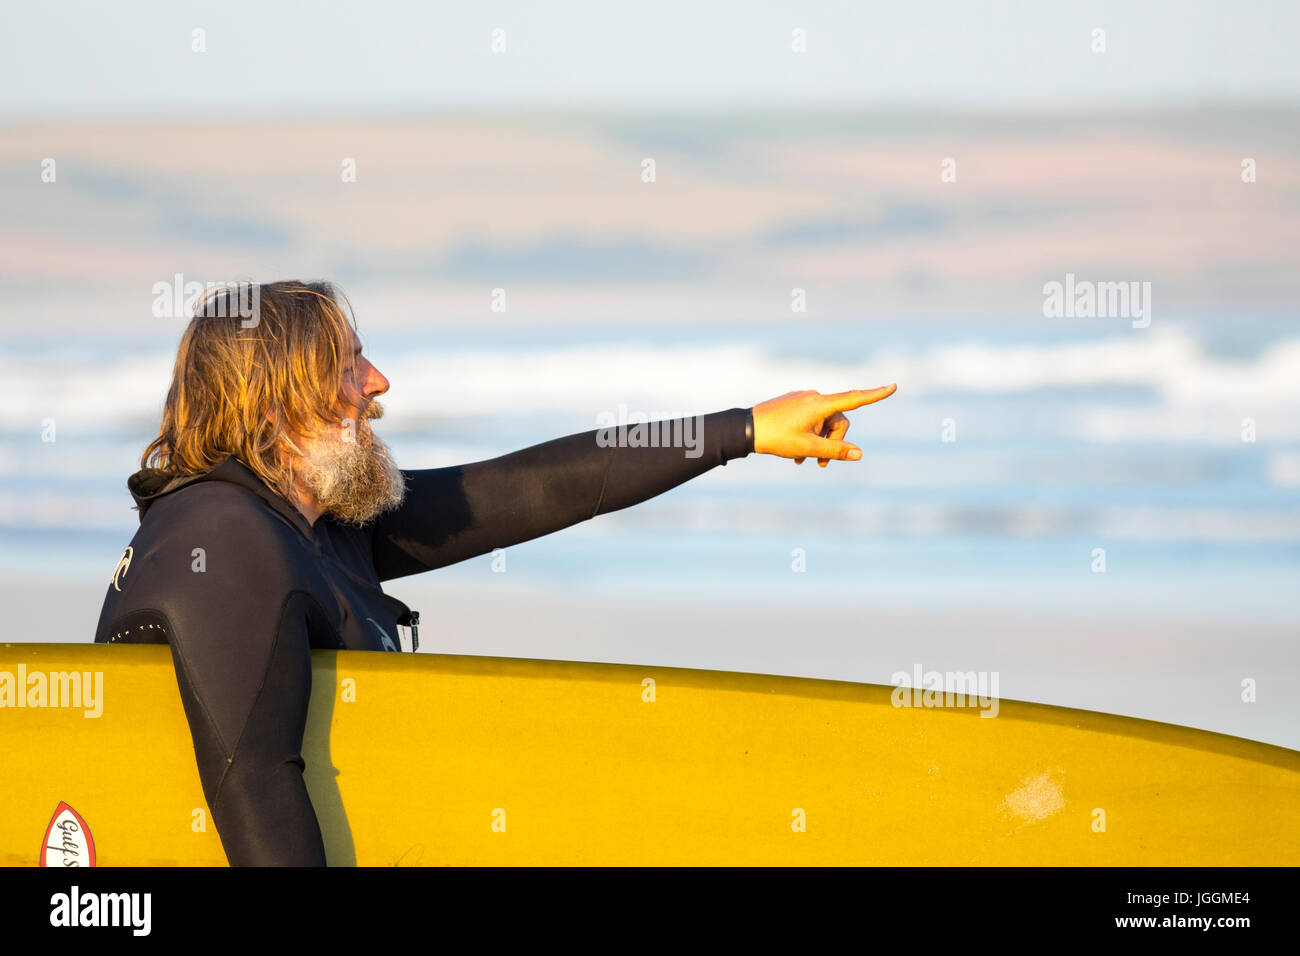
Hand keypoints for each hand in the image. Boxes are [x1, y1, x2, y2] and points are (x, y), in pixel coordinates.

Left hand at [751, 385, 895, 465]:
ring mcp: (803, 399)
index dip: (875, 395)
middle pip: (838, 421)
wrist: (745, 428)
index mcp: (820, 404)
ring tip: (802, 461)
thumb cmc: (776, 438)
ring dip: (819, 442)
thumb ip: (835, 451)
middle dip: (833, 442)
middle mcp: (814, 397)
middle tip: (821, 465)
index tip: (893, 387)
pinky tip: (795, 453)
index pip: (854, 399)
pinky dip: (809, 435)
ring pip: (823, 423)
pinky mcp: (794, 403)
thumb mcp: (808, 448)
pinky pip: (810, 419)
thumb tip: (859, 454)